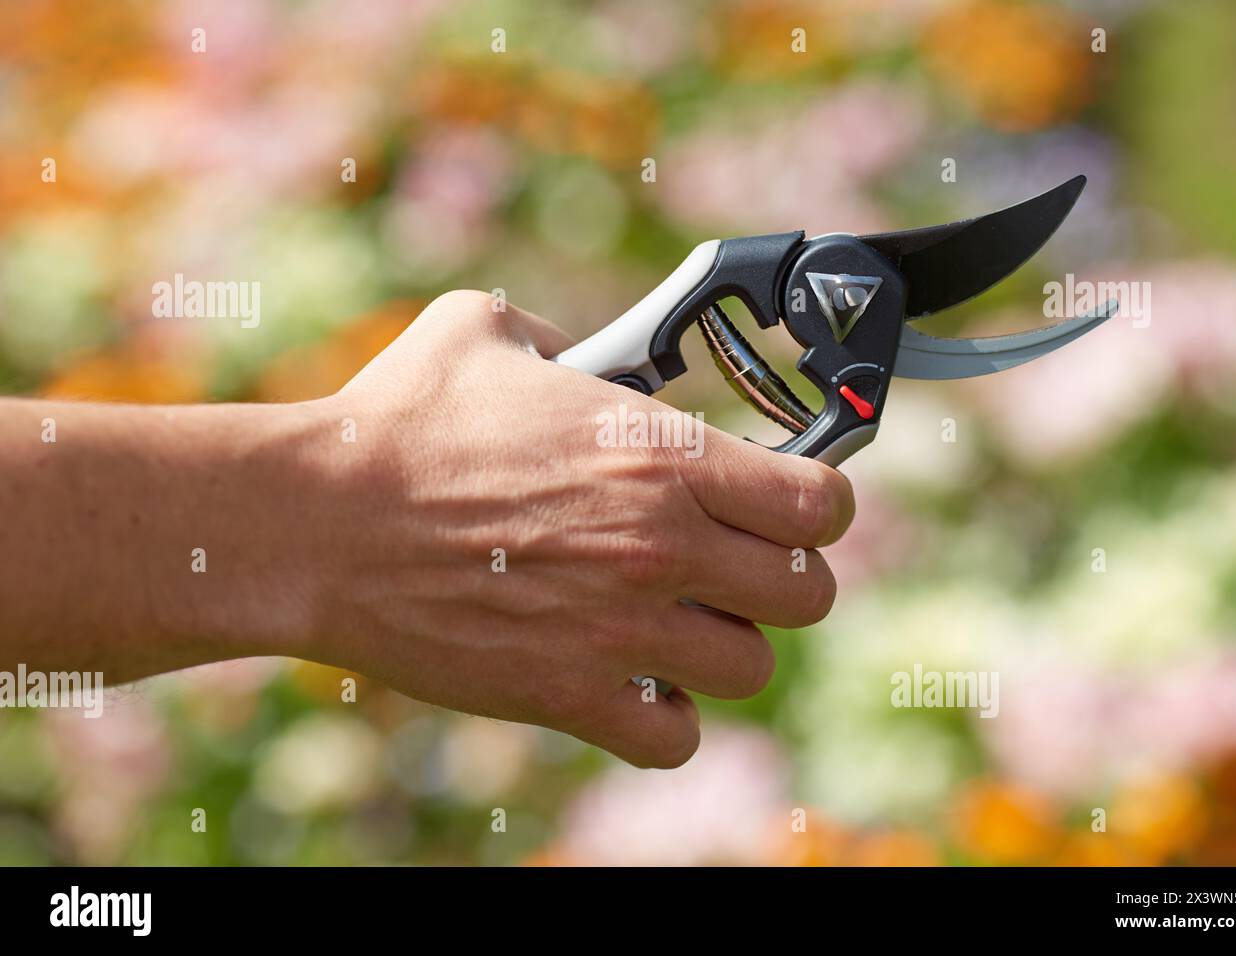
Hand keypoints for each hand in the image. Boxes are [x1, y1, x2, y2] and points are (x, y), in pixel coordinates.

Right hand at [299, 291, 855, 766]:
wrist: (317, 523)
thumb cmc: (398, 422)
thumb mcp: (484, 330)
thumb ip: (563, 335)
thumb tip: (589, 356)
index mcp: (662, 456)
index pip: (820, 503)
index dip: (816, 506)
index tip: (785, 507)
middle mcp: (662, 545)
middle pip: (808, 593)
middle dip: (779, 580)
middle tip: (730, 568)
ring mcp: (621, 627)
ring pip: (750, 668)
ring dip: (722, 647)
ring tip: (673, 624)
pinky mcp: (569, 694)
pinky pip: (674, 737)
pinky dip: (666, 718)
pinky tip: (632, 683)